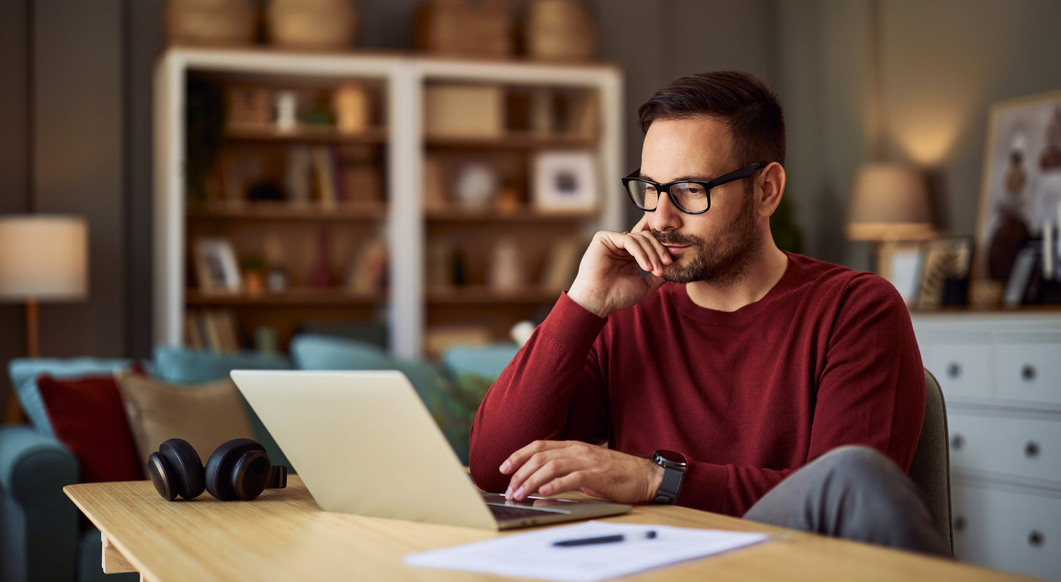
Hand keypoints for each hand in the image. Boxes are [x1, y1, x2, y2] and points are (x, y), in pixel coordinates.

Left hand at [499, 440, 662, 503]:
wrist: (644, 476)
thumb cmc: (614, 474)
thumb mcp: (584, 468)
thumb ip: (564, 471)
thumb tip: (539, 485)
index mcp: (572, 446)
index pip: (538, 446)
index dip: (518, 455)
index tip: (503, 468)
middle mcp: (577, 450)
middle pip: (540, 456)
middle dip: (520, 473)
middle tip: (509, 489)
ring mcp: (587, 460)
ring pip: (551, 466)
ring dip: (532, 481)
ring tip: (520, 494)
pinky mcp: (598, 474)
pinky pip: (573, 477)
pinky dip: (556, 485)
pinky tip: (544, 493)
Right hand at [566, 217, 669, 317]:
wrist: (599, 301)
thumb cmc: (618, 296)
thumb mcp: (645, 285)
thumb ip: (659, 276)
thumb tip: (674, 267)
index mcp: (629, 254)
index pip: (649, 243)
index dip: (661, 250)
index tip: (670, 263)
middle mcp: (621, 245)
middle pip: (646, 237)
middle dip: (658, 250)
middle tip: (665, 265)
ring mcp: (612, 240)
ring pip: (639, 237)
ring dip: (650, 253)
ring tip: (653, 269)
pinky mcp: (603, 238)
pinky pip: (628, 239)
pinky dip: (639, 252)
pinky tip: (644, 265)